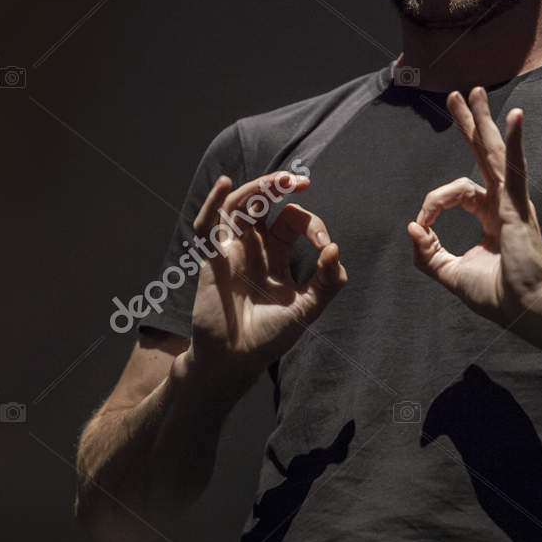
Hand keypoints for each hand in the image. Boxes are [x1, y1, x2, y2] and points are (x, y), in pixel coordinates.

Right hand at [181, 171, 346, 388]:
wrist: (236, 361)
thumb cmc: (269, 338)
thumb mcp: (308, 309)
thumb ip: (328, 282)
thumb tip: (334, 249)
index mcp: (276, 256)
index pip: (292, 221)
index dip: (312, 225)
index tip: (323, 246)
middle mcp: (253, 248)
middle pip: (263, 203)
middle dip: (281, 186)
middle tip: (301, 180)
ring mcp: (231, 251)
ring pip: (238, 206)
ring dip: (257, 187)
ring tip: (279, 180)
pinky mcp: (212, 260)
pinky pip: (208, 225)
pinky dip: (212, 202)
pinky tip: (225, 183)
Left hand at [407, 87, 541, 333]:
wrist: (526, 312)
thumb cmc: (498, 296)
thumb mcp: (450, 273)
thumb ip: (428, 252)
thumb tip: (411, 227)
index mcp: (490, 215)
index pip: (456, 192)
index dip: (432, 204)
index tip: (421, 226)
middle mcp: (503, 203)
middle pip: (481, 155)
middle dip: (468, 125)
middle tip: (456, 96)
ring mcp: (513, 203)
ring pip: (494, 154)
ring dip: (482, 122)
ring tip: (473, 93)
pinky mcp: (518, 208)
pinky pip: (514, 169)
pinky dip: (514, 142)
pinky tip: (515, 116)